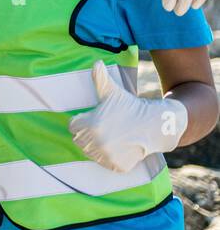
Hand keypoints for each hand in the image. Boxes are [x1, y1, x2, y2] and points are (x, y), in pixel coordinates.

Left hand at [69, 61, 186, 172]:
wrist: (156, 123)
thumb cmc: (130, 106)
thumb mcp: (112, 92)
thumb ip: (99, 79)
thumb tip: (96, 63)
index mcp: (91, 124)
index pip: (73, 126)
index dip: (83, 121)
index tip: (96, 118)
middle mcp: (97, 142)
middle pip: (80, 141)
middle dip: (90, 134)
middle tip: (107, 128)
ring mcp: (107, 156)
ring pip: (91, 154)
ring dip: (98, 147)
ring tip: (113, 137)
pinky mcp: (117, 166)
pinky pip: (105, 164)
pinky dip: (111, 159)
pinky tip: (121, 148)